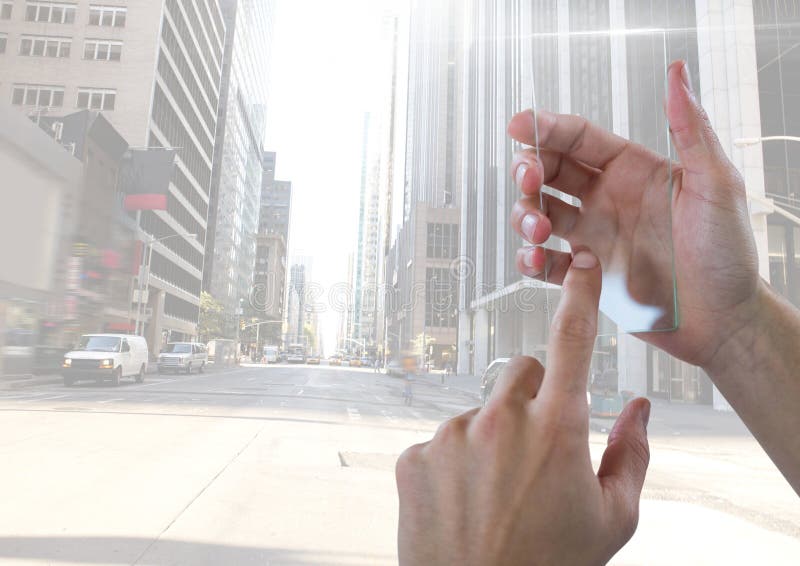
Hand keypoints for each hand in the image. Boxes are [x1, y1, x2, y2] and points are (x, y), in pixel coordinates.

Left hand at [396, 253, 650, 565]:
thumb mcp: (612, 519)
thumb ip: (632, 455)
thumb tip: (640, 409)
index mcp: (557, 431)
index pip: (572, 343)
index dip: (577, 297)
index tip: (575, 264)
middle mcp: (499, 422)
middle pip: (520, 371)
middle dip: (534, 395)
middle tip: (537, 446)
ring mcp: (451, 437)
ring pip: (480, 411)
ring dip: (492, 436)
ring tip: (496, 492)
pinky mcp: (415, 455)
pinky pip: (443, 440)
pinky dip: (455, 462)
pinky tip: (463, 502)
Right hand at [508, 60, 761, 369]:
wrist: (724, 320)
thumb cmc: (728, 254)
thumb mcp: (716, 185)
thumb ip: (692, 131)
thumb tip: (678, 75)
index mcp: (633, 172)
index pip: (580, 139)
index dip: (547, 129)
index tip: (521, 125)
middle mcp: (607, 200)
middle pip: (550, 173)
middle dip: (529, 170)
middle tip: (528, 179)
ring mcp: (594, 237)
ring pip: (540, 215)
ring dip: (527, 216)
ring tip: (540, 231)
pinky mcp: (584, 276)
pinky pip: (546, 263)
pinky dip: (531, 260)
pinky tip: (538, 260)